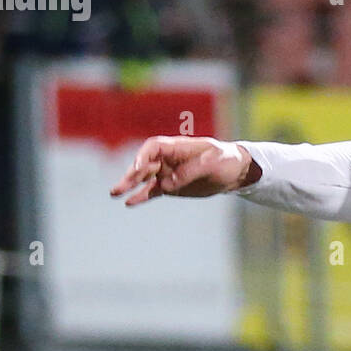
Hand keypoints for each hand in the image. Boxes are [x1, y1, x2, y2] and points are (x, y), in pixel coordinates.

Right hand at [109, 136, 256, 205]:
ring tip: (116, 194)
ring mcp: (168, 173)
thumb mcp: (212, 162)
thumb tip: (168, 185)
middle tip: (118, 188)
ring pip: (145, 179)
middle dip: (131, 176)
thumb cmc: (225, 160)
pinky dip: (142, 196)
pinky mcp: (172, 187)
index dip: (142, 157)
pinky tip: (129, 203)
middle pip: (144, 165)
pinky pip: (154, 191)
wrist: (235, 171)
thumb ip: (190, 172)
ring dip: (130, 186)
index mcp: (176, 147)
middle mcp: (168, 159)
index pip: (152, 148)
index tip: (138, 169)